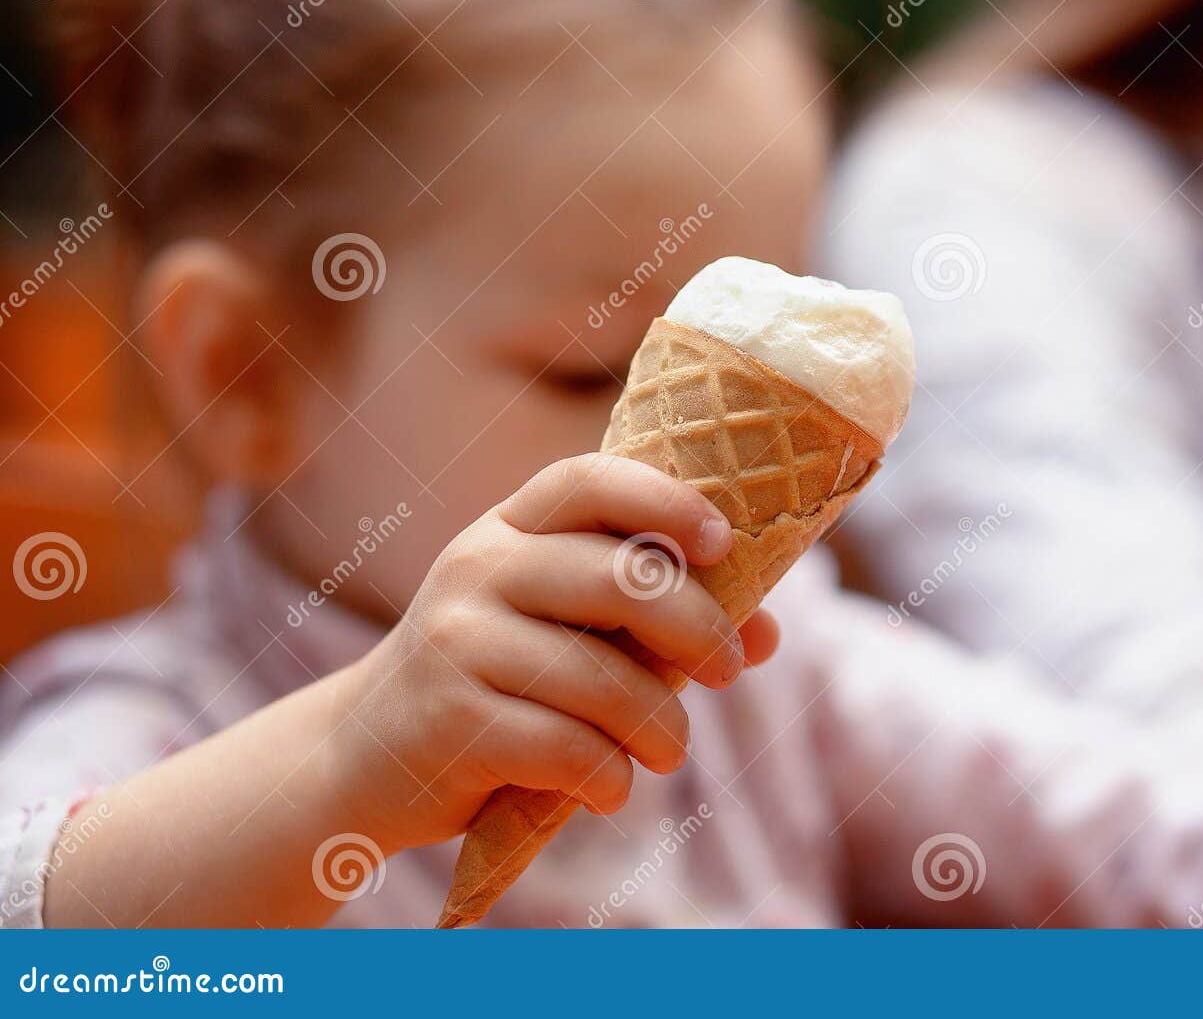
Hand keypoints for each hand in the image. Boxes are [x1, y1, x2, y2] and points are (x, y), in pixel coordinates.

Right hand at [328, 453, 778, 854]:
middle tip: (728, 669)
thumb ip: (654, 619)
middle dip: (698, 630)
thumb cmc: (495, 680)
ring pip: (604, 679)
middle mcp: (478, 566)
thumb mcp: (561, 629)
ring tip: (671, 751)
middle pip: (622, 579)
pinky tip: (609, 791)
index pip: (591, 480)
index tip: (723, 542)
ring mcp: (457, 640)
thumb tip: (769, 631)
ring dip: (662, 727)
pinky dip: (609, 779)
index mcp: (510, 527)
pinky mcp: (449, 720)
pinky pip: (567, 748)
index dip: (668, 500)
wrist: (364, 756)